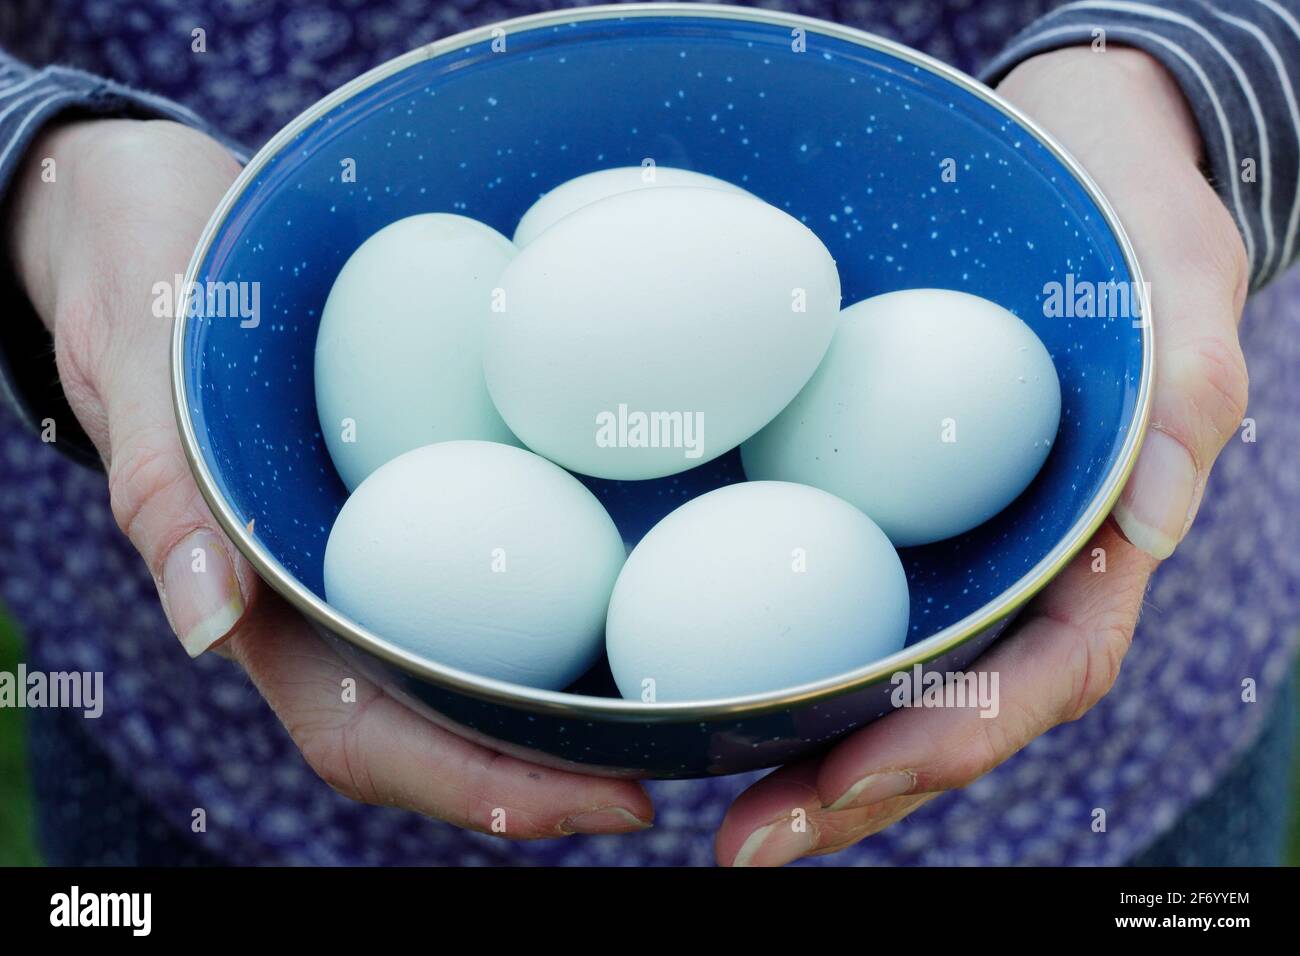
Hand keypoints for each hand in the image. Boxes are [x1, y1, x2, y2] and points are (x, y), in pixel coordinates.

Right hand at [5, 118, 652, 838]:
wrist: (176, 216)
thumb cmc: (148, 282)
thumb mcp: (143, 362)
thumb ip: (165, 490)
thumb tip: (211, 628)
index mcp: (263, 603)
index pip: (368, 739)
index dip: (481, 789)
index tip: (608, 805)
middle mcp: (341, 593)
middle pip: (452, 720)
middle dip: (557, 766)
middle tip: (678, 765)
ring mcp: (392, 541)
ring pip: (487, 648)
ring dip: (577, 688)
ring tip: (684, 695)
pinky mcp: (430, 479)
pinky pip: (506, 542)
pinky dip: (578, 574)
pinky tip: (656, 553)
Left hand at [715, 47, 1250, 865]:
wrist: (1054, 169)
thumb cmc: (1127, 222)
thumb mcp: (1178, 281)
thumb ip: (1181, 393)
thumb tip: (1147, 522)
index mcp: (1097, 547)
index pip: (1041, 678)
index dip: (951, 745)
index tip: (845, 786)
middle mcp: (1014, 568)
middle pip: (945, 713)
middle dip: (851, 790)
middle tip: (741, 844)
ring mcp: (944, 546)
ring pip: (880, 675)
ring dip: (801, 751)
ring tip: (705, 806)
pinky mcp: (880, 502)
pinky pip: (827, 587)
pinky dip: (773, 644)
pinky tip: (699, 672)